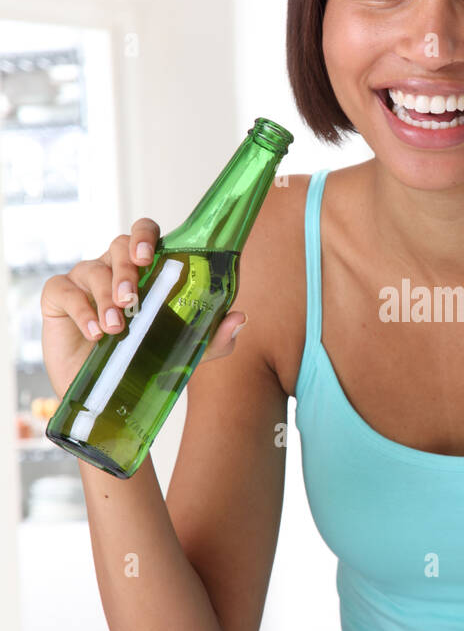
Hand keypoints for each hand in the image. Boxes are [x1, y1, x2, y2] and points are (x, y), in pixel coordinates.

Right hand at [40, 217, 247, 397]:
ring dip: (106, 297)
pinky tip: (94, 332)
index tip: (149, 254)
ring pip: (93, 269)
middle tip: (132, 299)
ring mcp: (84, 280)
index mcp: (143, 270)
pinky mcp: (57, 297)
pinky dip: (81, 310)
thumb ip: (212, 337)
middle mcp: (113, 267)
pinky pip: (64, 290)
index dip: (146, 235)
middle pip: (119, 245)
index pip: (144, 234)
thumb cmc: (141, 362)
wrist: (103, 395)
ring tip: (115, 328)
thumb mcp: (183, 353)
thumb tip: (239, 317)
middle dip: (127, 270)